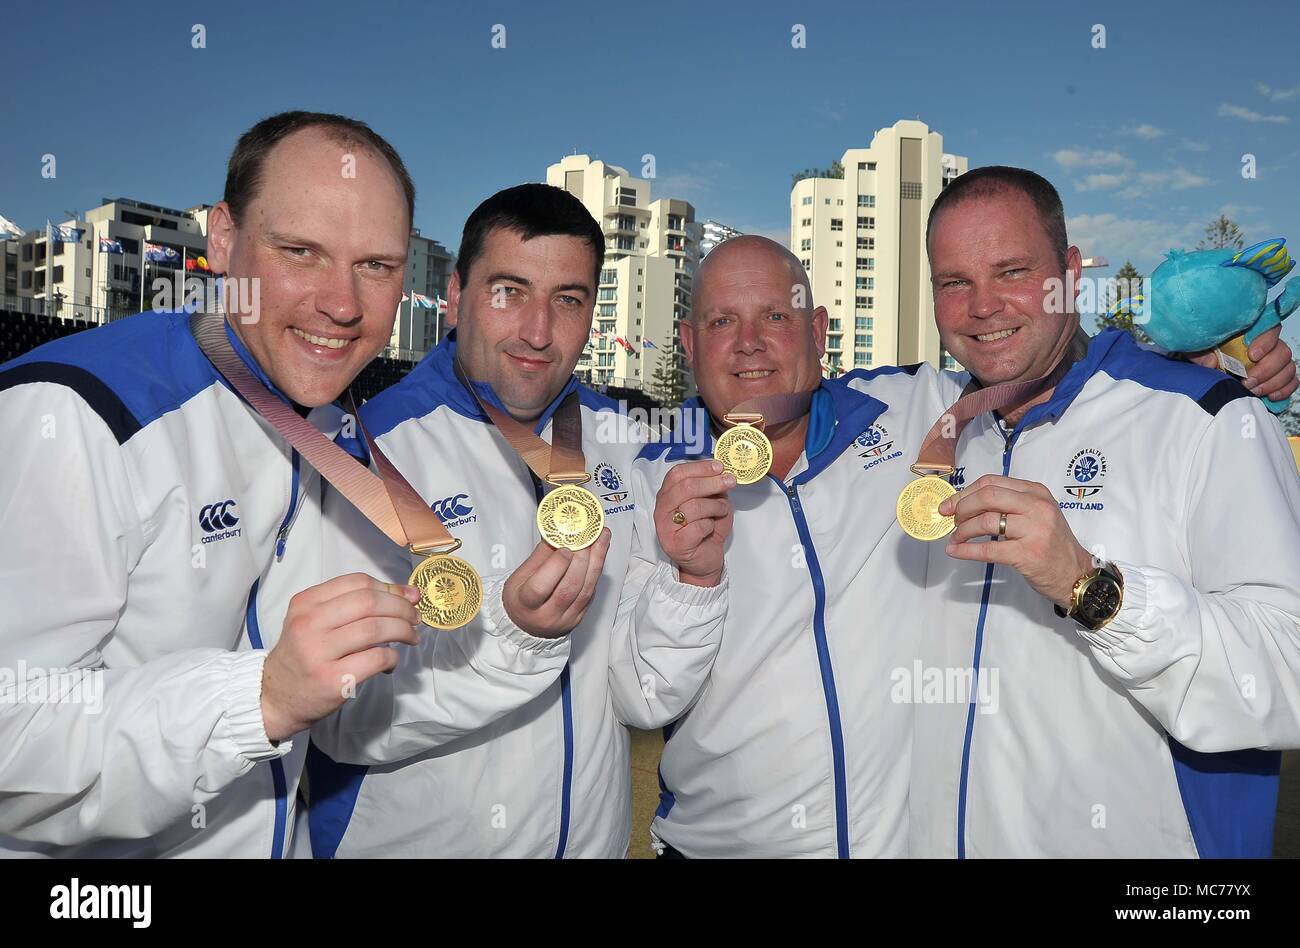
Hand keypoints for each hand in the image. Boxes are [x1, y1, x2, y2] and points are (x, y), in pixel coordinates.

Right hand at [261, 573, 422, 742]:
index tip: (408, 597)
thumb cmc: (304, 655)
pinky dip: (392, 657)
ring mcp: (319, 652)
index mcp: (306, 603)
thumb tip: (408, 593)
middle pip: (369, 603)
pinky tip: (391, 661)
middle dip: (401, 608)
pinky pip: (375, 659)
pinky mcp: (331, 679)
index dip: (389, 588)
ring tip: (412, 637)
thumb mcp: (317, 621)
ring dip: (403, 631)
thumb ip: (355, 605)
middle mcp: (309, 624)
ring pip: (374, 629)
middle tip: (414, 618)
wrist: (275, 697)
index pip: (356, 583)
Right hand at [503, 529, 611, 637]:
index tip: (565, 548)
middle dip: (581, 560)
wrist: (527, 626)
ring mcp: (564, 620)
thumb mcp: (521, 576)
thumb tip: (559, 532)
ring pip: (585, 591)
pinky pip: (591, 594)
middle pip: (568, 588)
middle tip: (589, 537)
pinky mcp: (578, 619)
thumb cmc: (521, 599)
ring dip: (596, 563)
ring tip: (601, 540)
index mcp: (525, 604)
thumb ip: (541, 556)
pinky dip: (596, 573)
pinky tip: (599, 556)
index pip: (540, 587)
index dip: (555, 566)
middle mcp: (546, 616)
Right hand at [654, 459, 735, 586]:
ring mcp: (666, 528)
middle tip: (729, 482)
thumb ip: (712, 488)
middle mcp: (662, 510)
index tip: (719, 467)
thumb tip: (722, 472)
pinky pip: (697, 527)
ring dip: (714, 506)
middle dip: (711, 482)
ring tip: (721, 511)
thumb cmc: (706, 530)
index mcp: (667, 495)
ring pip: (693, 506)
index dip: (699, 467)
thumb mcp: (710, 502)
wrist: (704, 561)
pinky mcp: (675, 544)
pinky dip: (710, 526)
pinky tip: (710, 529)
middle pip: (685, 487)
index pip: (677, 474)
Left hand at [938, 474, 1093, 607]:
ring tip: (956, 538)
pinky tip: (955, 551)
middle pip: (987, 496)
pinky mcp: (1028, 553)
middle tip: (951, 519)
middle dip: (962, 507)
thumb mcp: (1036, 514)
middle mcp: (1037, 507)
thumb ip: (1009, 505)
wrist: (1075, 574)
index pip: (992, 483)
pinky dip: (966, 550)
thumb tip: (965, 504)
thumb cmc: (1051, 545)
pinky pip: (988, 549)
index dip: (965, 492)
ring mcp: (1034, 530)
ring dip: (963, 530)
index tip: (950, 504)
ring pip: (986, 521)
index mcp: (1036, 492)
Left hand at [1186, 324, 1297, 400]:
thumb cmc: (1202, 355)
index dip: (1266, 341)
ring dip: (1272, 382)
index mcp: (1249, 333)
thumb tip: (1211, 362)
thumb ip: (1200, 353)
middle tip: (1247, 382)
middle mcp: (1267, 346)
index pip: (1270, 328)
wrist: (1203, 373)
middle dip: (1266, 370)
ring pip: (1288, 368)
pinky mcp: (1278, 378)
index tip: (1252, 355)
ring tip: (1252, 391)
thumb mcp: (1194, 350)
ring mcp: (1274, 362)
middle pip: (1282, 352)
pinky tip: (1269, 397)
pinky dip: (1284, 390)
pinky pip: (1292, 382)